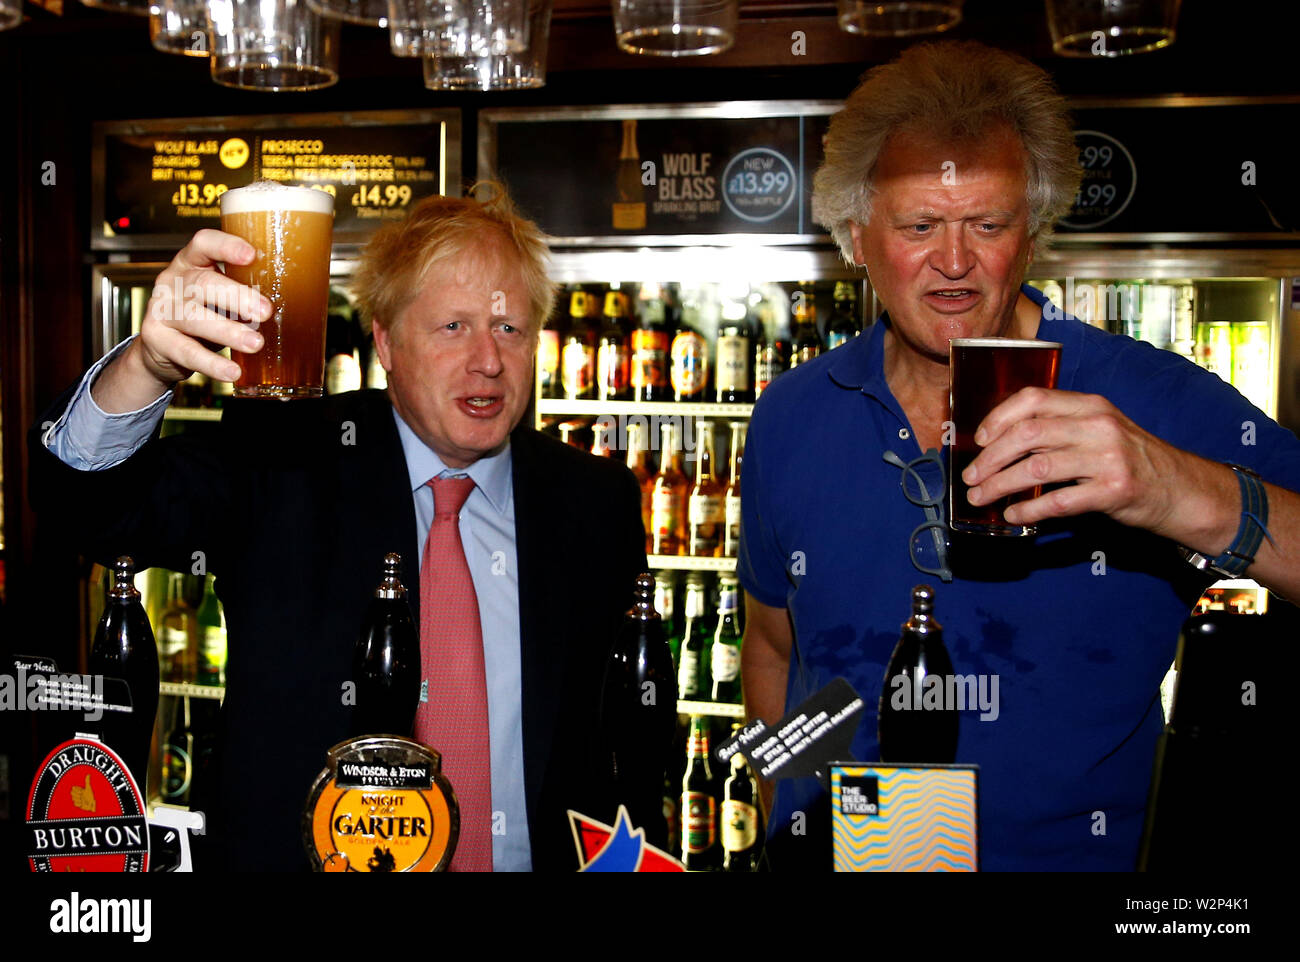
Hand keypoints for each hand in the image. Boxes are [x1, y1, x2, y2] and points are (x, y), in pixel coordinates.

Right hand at [136, 229, 270, 387]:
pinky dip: (212, 364)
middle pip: (202, 283)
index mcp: (191, 262)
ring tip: (256, 344)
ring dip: (228, 332)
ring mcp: (161, 309)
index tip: (252, 255)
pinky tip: (233, 371)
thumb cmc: (202, 313)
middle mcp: (172, 281)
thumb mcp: (220, 297)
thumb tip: (298, 300)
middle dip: (237, 297)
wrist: (161, 347)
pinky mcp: (156, 339)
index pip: (204, 244)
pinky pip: (186, 352)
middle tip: (265, 311)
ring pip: (194, 318)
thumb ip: (245, 292)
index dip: (226, 246)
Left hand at [960, 387, 1190, 536]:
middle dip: (990, 458)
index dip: (998, 417)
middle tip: (970, 477)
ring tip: (980, 498)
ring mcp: (1108, 458)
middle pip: (1028, 434)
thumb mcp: (1098, 430)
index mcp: (1088, 405)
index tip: (979, 439)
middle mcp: (1097, 426)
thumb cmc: (1128, 460)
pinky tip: (1013, 515)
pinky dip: (1029, 510)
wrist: (1180, 488)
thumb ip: (1058, 428)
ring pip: (1037, 468)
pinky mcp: (1114, 491)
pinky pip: (1059, 501)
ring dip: (1000, 485)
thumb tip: (999, 443)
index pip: (1033, 399)